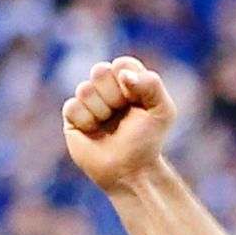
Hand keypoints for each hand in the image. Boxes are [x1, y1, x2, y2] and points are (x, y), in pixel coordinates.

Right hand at [62, 57, 176, 191]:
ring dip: (102, 110)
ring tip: (109, 124)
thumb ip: (151, 85)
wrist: (130, 170)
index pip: (122, 64)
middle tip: (122, 113)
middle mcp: (107, 87)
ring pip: (85, 89)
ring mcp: (89, 101)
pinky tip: (93, 131)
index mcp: (129, 82)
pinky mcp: (73, 116)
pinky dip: (87, 121)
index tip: (137, 101)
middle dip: (114, 95)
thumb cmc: (148, 140)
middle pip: (100, 70)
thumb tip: (122, 73)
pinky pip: (72, 106)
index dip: (129, 81)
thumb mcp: (163, 111)